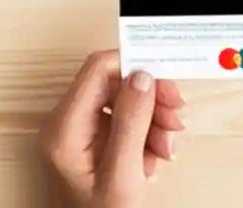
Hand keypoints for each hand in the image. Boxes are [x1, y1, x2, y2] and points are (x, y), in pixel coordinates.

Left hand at [41, 50, 185, 207]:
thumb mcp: (122, 175)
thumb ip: (132, 123)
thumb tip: (141, 76)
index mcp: (65, 127)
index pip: (98, 69)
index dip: (134, 65)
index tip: (167, 78)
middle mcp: (66, 124)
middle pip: (114, 85)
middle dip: (151, 99)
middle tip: (177, 119)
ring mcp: (78, 135)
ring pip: (123, 104)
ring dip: (153, 121)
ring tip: (168, 149)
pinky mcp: (91, 146)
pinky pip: (122, 125)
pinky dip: (145, 137)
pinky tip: (154, 158)